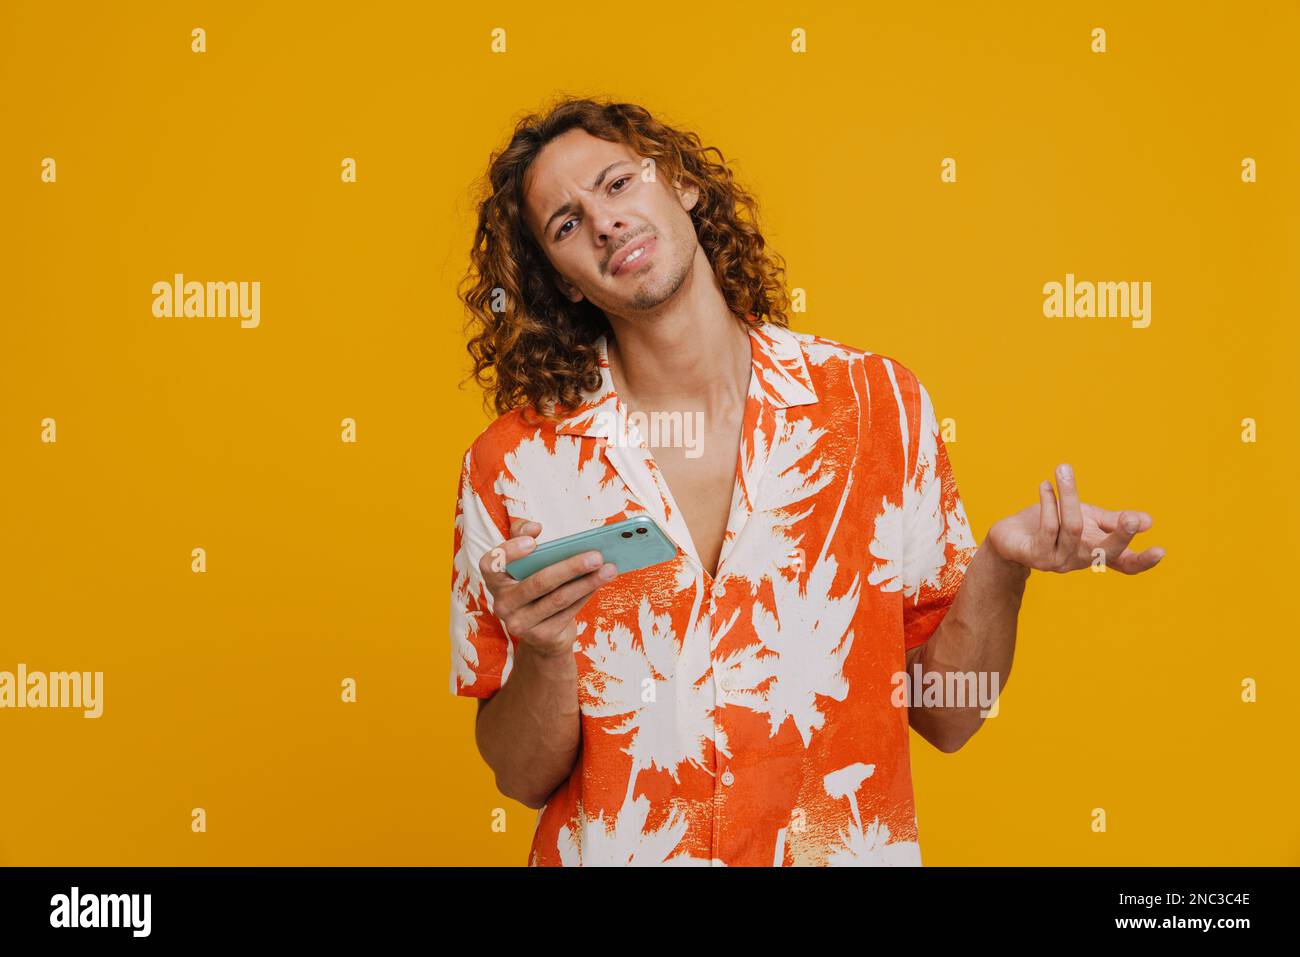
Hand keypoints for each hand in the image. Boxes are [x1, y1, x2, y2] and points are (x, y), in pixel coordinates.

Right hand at [479, 518, 618, 656]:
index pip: (491, 563)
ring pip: (559, 599)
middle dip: (571, 567)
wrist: (541, 633)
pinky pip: (568, 612)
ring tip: (609, 568)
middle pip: (539, 582)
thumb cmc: (534, 586)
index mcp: (495, 580)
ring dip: (587, 582)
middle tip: (597, 555)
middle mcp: (502, 604)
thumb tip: (535, 527)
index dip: (510, 552)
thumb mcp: (524, 561)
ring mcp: (520, 623)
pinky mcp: (541, 636)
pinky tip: (601, 582)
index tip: (533, 542)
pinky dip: (587, 594)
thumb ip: (521, 535)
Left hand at [986, 463, 1164, 574]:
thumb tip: (1148, 521)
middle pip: (1105, 552)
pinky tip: (1045, 486)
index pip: (1125, 564)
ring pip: (1072, 529)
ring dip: (1069, 496)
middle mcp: (1078, 561)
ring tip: (1063, 470)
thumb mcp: (1085, 518)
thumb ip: (1112, 520)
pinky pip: (1047, 527)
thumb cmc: (1050, 525)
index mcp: (1095, 552)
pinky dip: (1049, 502)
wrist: (1008, 536)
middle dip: (1120, 535)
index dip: (1143, 561)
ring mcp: (1057, 561)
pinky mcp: (1034, 556)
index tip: (1162, 551)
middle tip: (1131, 519)